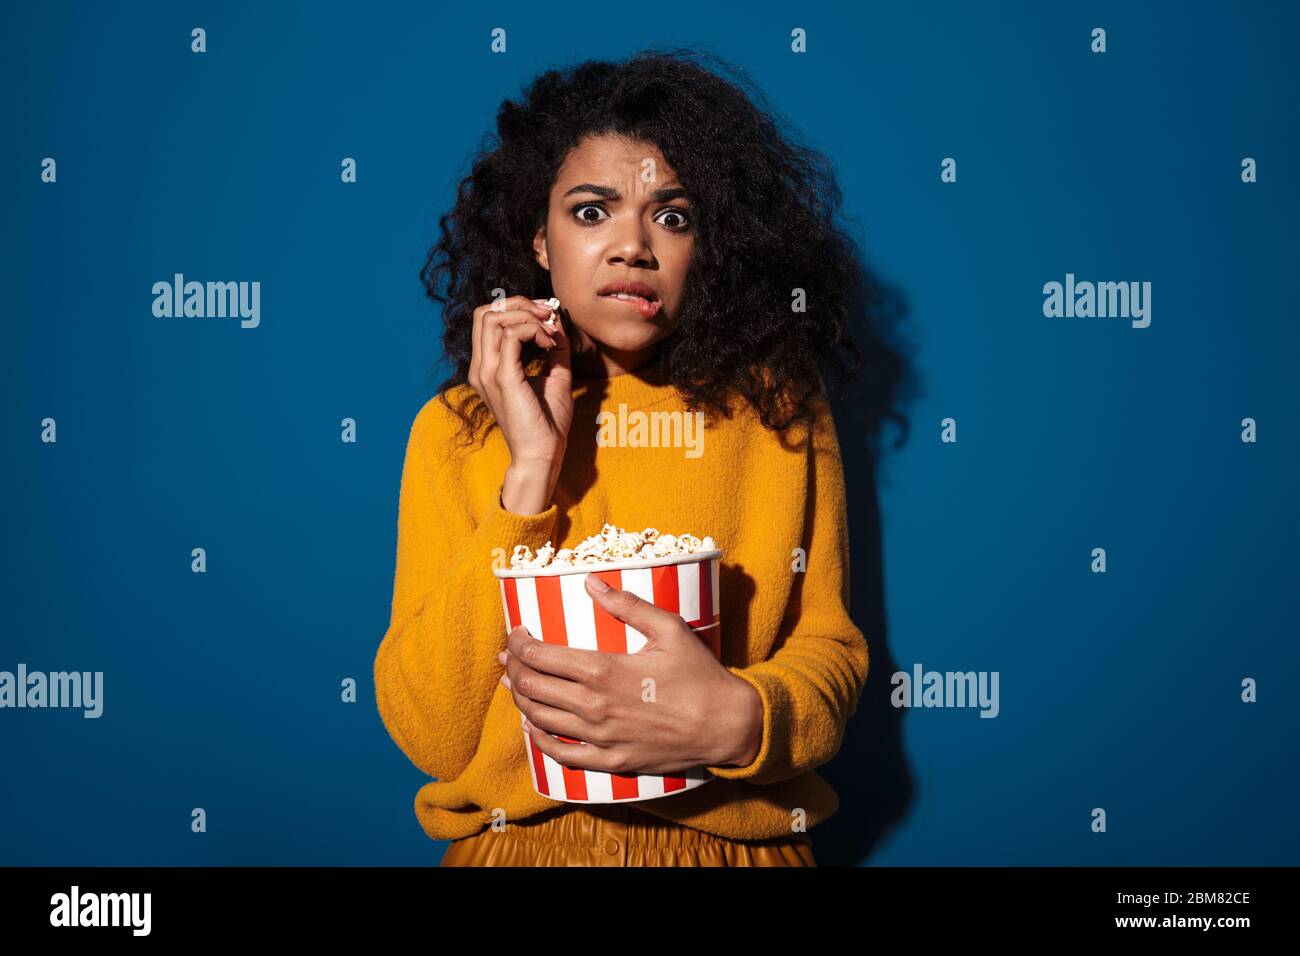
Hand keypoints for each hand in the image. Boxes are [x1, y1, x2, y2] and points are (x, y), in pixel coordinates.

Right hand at [468, 294, 572, 470]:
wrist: (542, 454)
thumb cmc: (546, 422)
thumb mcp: (554, 376)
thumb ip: (554, 348)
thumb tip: (559, 321)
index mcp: (487, 367)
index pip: (487, 319)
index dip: (516, 308)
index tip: (546, 316)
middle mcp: (482, 367)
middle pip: (486, 312)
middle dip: (520, 304)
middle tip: (548, 316)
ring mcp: (488, 372)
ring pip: (494, 317)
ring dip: (527, 315)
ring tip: (549, 333)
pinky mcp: (503, 378)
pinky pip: (512, 334)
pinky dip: (534, 330)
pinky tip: (549, 345)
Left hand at [498, 573, 761, 773]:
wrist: (726, 725)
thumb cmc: (699, 674)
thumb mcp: (668, 628)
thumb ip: (626, 604)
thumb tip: (590, 582)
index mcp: (603, 670)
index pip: (540, 656)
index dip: (520, 643)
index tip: (517, 632)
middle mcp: (593, 706)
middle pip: (533, 687)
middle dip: (514, 668)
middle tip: (510, 655)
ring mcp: (600, 738)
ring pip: (540, 719)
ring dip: (520, 699)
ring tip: (514, 683)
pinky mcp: (610, 761)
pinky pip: (562, 754)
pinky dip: (539, 739)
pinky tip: (533, 726)